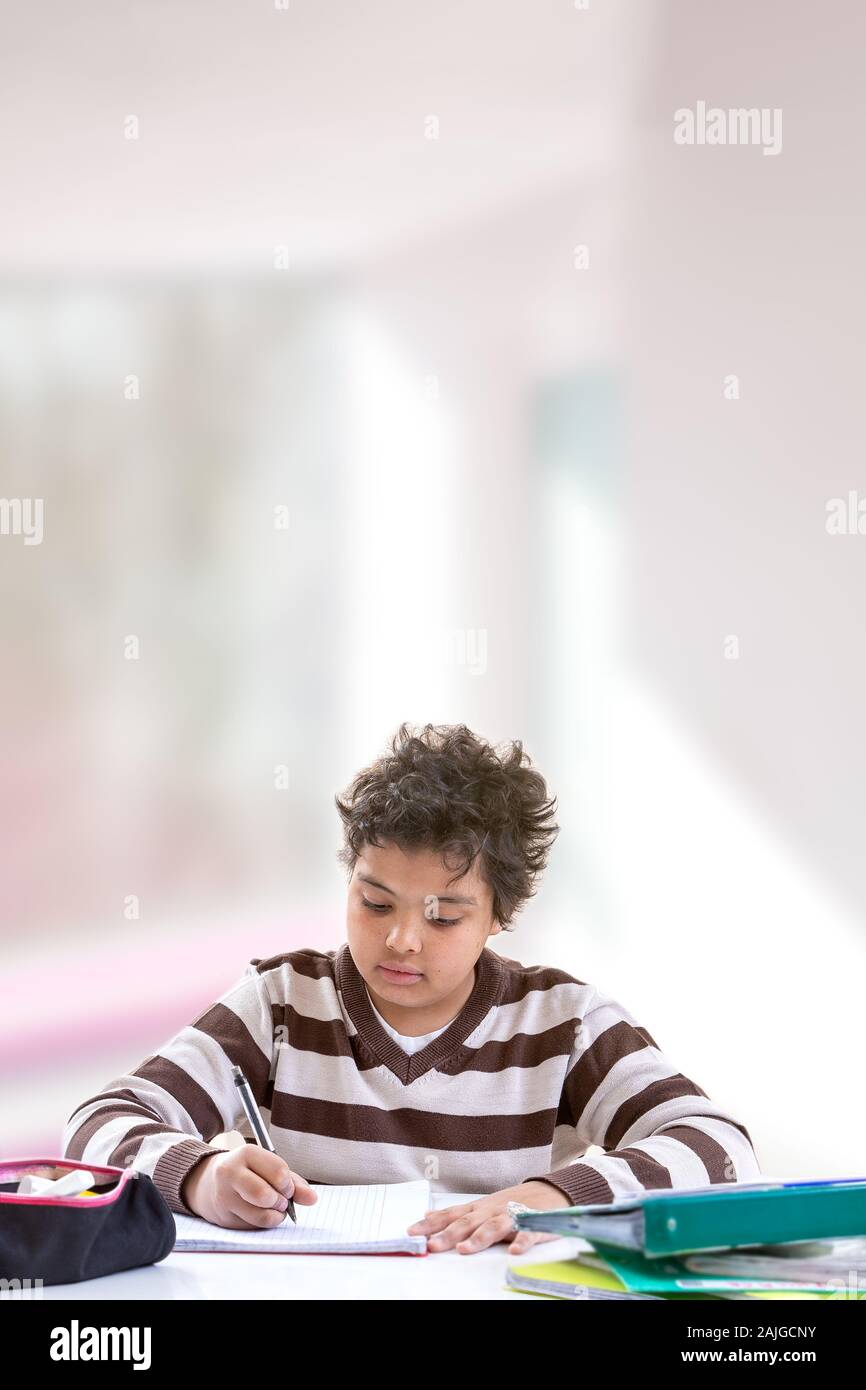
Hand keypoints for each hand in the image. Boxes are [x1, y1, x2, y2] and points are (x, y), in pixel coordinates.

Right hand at [181, 1146, 317, 1228]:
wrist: (207, 1182)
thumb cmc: (247, 1172)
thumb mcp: (268, 1167)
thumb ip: (293, 1182)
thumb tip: (312, 1199)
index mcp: (246, 1154)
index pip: (278, 1172)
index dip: (289, 1184)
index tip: (287, 1186)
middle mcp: (231, 1173)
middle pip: (265, 1195)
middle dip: (281, 1201)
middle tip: (281, 1200)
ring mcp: (224, 1197)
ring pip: (260, 1215)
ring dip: (275, 1216)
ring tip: (274, 1208)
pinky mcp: (223, 1217)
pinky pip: (252, 1226)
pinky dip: (262, 1223)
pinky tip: (259, 1213)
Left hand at [406, 1181, 567, 1254]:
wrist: (548, 1191)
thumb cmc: (510, 1203)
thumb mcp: (481, 1207)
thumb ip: (457, 1214)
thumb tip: (428, 1217)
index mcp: (478, 1209)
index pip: (450, 1215)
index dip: (431, 1224)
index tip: (411, 1232)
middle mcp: (491, 1211)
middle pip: (467, 1222)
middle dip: (448, 1234)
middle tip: (432, 1246)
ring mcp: (511, 1216)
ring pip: (493, 1227)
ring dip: (478, 1238)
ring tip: (464, 1250)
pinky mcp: (533, 1223)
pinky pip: (528, 1233)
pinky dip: (522, 1242)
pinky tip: (515, 1253)